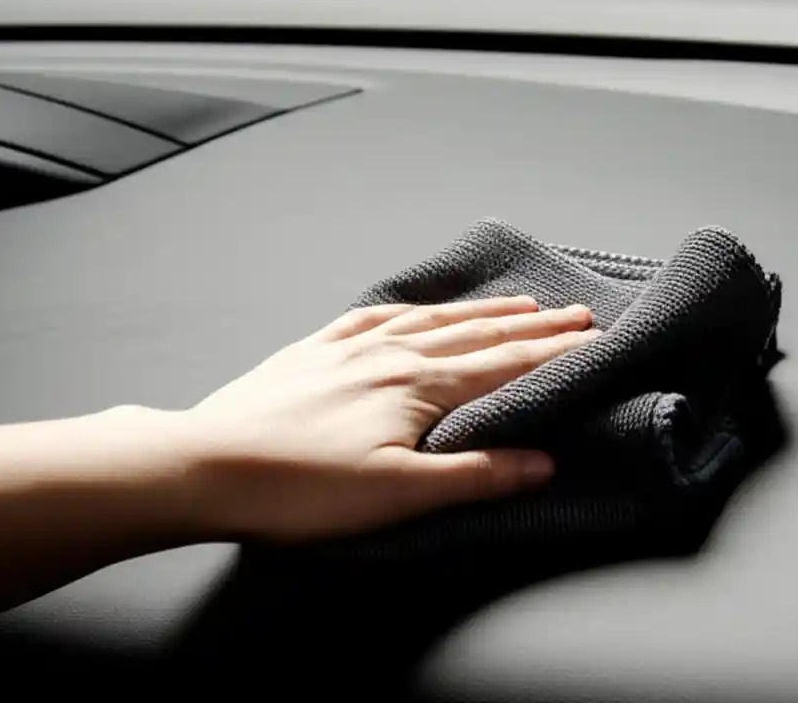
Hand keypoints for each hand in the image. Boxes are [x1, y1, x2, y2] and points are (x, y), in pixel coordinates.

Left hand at [181, 296, 597, 542]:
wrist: (203, 466)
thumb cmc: (300, 490)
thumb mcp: (398, 495)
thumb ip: (476, 475)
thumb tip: (543, 463)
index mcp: (418, 386)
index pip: (504, 364)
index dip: (554, 353)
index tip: (594, 339)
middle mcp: (390, 355)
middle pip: (478, 335)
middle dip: (535, 325)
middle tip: (578, 314)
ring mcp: (348, 349)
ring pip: (432, 320)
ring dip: (482, 311)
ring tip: (520, 302)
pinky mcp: (311, 353)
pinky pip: (372, 318)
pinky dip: (408, 308)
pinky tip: (416, 308)